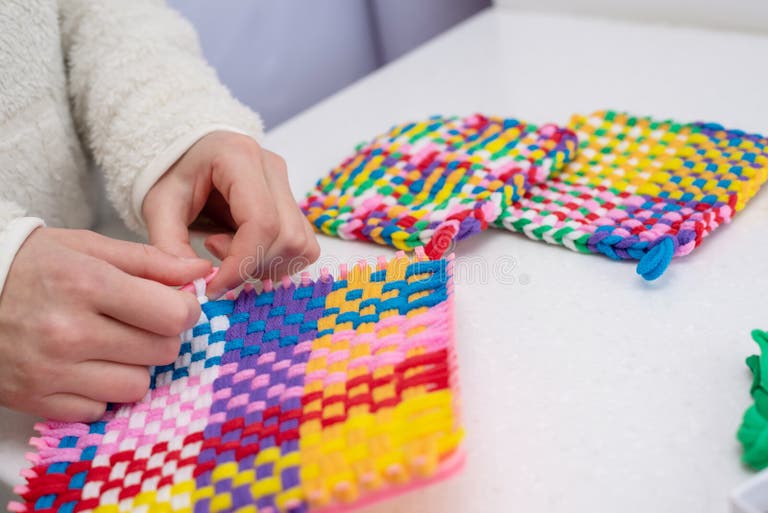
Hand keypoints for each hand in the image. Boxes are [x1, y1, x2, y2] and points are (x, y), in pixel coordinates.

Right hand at [0, 228, 210, 421]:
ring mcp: (52, 372)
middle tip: (137, 322)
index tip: (175, 305)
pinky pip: (100, 408)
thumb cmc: (32, 266)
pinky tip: (83, 366)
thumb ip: (150, 261)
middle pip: (162, 351)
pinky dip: (100, 391)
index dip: (184, 310)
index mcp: (87, 285)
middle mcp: (70, 332)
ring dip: (134, 366)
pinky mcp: (37, 401)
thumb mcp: (88, 247)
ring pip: (137, 385)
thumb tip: (200, 270)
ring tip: (109, 344)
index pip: (172, 315)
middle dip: (160, 336)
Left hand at [143, 132, 319, 296]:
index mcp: (239, 158)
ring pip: (300, 244)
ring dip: (266, 264)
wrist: (186, 156)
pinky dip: (277, 260)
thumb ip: (169, 247)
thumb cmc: (171, 174)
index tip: (215, 285)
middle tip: (214, 254)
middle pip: (286, 237)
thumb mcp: (158, 208)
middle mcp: (273, 168)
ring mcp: (287, 184)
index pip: (261, 223)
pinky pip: (302, 245)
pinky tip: (246, 249)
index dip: (242, 263)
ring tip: (230, 250)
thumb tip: (200, 281)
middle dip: (252, 264)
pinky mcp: (293, 202)